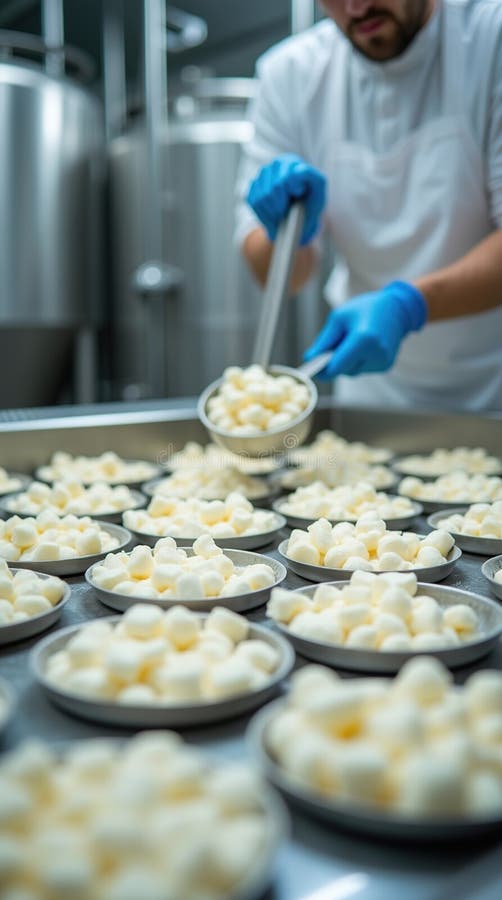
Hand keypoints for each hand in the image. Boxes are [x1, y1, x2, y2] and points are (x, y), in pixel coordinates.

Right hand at [247, 154, 325, 245]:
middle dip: (284, 203)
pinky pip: (255, 203)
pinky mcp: (251, 191)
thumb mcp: (319, 187)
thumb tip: (298, 170)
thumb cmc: (311, 203)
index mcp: (290, 161)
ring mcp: (261, 177)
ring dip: (275, 210)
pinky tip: (274, 212)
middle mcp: (274, 166)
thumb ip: (311, 174)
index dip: (294, 190)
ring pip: (263, 197)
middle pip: (275, 188)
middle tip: (290, 206)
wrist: (299, 222)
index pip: (287, 176)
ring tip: (283, 211)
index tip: (299, 193)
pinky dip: (266, 213)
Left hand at [304, 281, 427, 378]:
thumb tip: (309, 358)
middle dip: (335, 361)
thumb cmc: (366, 309)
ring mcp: (383, 361)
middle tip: (334, 345)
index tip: (313, 369)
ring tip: (352, 341)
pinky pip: (363, 369)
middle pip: (344, 370)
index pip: (337, 366)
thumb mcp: (339, 318)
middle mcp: (376, 353)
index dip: (323, 370)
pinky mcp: (386, 366)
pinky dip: (358, 361)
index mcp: (364, 339)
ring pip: (353, 372)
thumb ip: (323, 341)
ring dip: (347, 362)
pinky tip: (363, 346)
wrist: (397, 309)